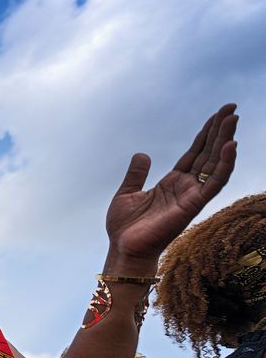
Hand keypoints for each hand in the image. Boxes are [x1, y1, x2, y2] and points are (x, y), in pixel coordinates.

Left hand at [104, 104, 237, 265]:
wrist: (123, 249)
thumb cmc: (125, 228)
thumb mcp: (126, 193)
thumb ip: (137, 173)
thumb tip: (142, 153)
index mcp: (172, 182)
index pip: (195, 152)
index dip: (206, 133)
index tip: (219, 114)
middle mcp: (186, 186)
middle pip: (208, 153)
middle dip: (220, 130)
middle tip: (232, 108)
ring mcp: (192, 195)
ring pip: (215, 163)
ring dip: (225, 141)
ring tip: (233, 119)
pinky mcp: (194, 205)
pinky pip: (214, 183)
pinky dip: (225, 165)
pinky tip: (231, 146)